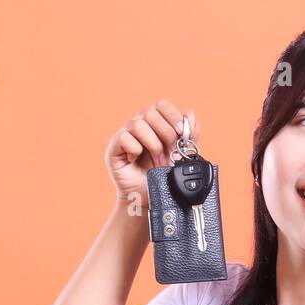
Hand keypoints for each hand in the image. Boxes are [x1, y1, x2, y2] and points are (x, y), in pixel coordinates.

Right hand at [104, 99, 201, 213]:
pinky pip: (124, 138)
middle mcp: (138, 125)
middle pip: (150, 113)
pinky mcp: (114, 148)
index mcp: (155, 123)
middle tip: (168, 152)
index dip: (173, 116)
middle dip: (165, 134)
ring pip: (138, 124)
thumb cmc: (164, 177)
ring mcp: (125, 135)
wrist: (149, 199)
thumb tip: (189, 113)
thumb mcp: (183, 155)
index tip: (181, 134)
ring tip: (155, 160)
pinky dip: (135, 150)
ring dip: (152, 144)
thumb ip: (190, 135)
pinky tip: (137, 160)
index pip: (161, 105)